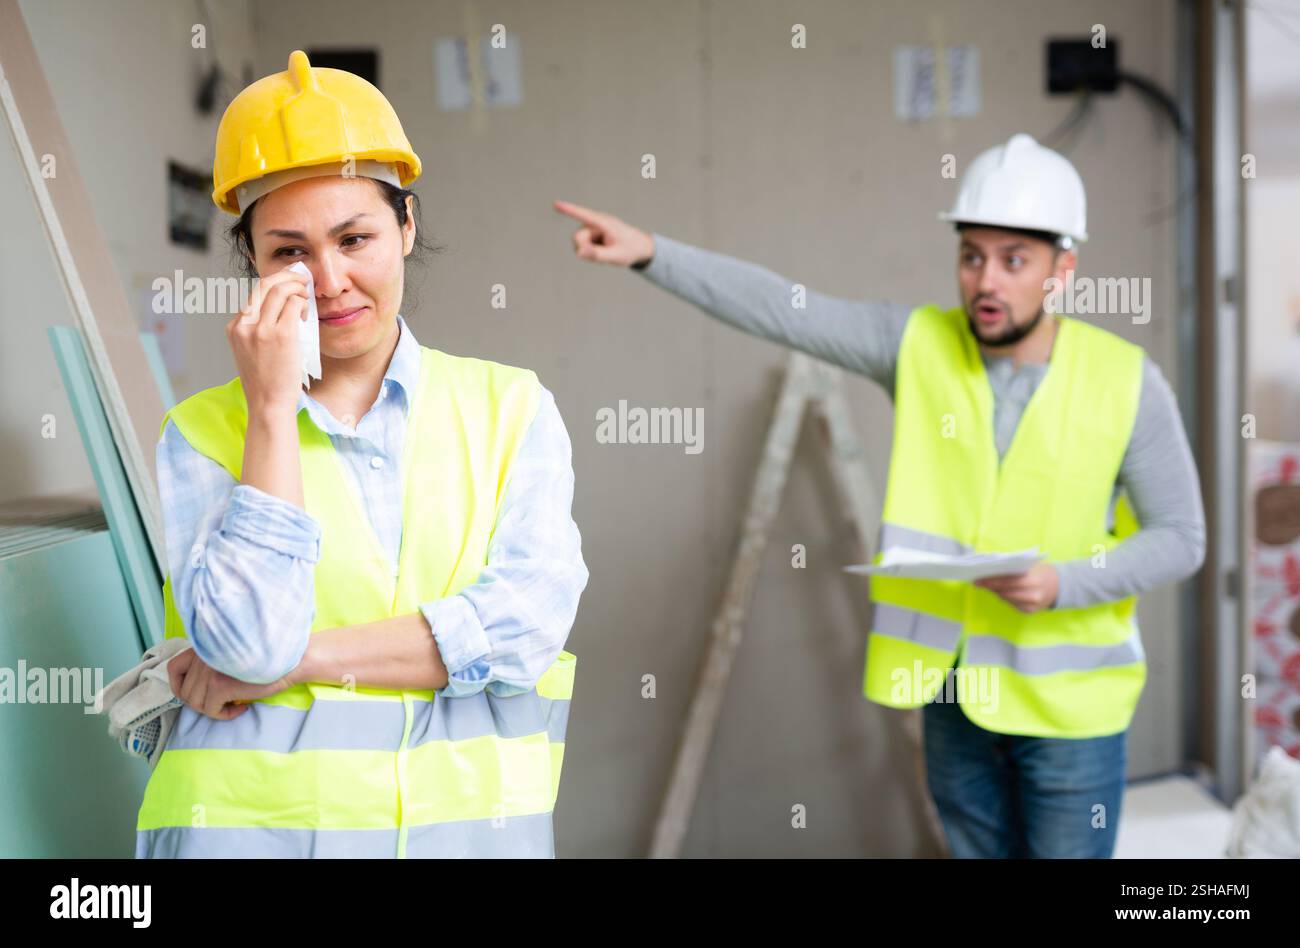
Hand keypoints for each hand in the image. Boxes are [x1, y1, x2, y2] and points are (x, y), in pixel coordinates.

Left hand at [166, 646, 295, 720]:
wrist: (291, 661)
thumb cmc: (266, 661)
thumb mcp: (231, 657)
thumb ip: (211, 663)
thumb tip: (193, 690)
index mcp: (205, 645)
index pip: (174, 668)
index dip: (179, 686)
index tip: (196, 695)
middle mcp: (203, 655)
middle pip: (184, 691)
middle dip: (202, 703)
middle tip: (223, 703)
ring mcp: (209, 670)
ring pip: (195, 704)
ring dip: (214, 710)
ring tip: (233, 705)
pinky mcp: (219, 685)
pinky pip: (210, 710)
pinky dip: (224, 715)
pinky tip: (242, 707)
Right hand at [227, 267, 309, 413]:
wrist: (268, 404)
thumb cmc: (266, 382)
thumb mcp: (250, 351)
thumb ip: (258, 330)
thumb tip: (280, 309)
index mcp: (235, 328)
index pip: (253, 294)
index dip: (273, 283)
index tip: (287, 281)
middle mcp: (245, 325)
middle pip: (264, 285)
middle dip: (286, 275)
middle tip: (301, 278)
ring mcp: (262, 329)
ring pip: (280, 290)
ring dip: (297, 287)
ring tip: (306, 294)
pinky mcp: (282, 335)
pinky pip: (294, 305)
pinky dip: (302, 303)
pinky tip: (306, 312)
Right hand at [553, 199, 654, 266]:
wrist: (640, 247)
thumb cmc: (629, 250)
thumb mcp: (615, 257)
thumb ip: (597, 255)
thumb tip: (579, 253)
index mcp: (604, 223)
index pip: (584, 215)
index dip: (569, 210)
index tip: (555, 204)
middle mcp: (596, 223)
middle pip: (577, 238)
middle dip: (584, 249)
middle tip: (601, 255)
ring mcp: (593, 228)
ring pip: (579, 243)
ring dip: (589, 251)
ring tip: (606, 251)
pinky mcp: (591, 234)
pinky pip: (583, 247)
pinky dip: (591, 252)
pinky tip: (604, 250)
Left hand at [973, 562, 1059, 612]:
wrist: (1060, 585)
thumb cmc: (1042, 572)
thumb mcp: (1030, 567)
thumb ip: (1013, 570)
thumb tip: (991, 571)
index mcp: (1032, 581)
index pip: (1006, 581)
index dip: (990, 581)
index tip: (977, 579)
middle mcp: (1032, 595)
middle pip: (1004, 591)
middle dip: (989, 587)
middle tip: (977, 583)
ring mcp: (1031, 606)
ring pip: (1006, 599)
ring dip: (995, 592)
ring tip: (985, 586)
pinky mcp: (1029, 612)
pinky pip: (1012, 604)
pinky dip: (1005, 597)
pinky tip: (999, 592)